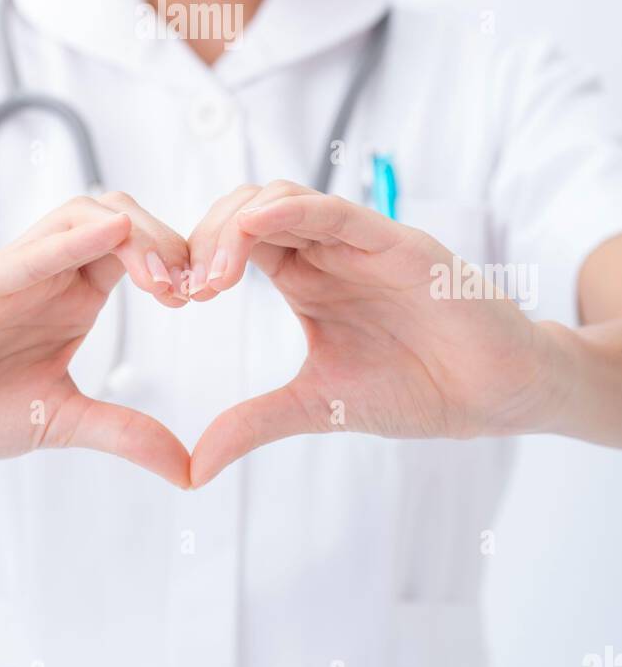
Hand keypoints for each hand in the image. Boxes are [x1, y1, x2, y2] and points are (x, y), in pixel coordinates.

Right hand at [0, 193, 192, 485]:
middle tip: (194, 286)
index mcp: (74, 295)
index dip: (176, 261)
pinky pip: (27, 252)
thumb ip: (126, 432)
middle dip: (166, 240)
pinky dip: (71, 240)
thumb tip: (190, 470)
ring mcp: (12, 273)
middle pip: (119, 217)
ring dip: (132, 234)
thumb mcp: (63, 421)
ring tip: (164, 279)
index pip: (136, 249)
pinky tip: (111, 235)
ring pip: (80, 216)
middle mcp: (49, 273)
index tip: (205, 296)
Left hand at [186, 181, 563, 485]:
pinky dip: (292, 211)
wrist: (494, 393)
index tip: (172, 298)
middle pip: (247, 210)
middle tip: (183, 289)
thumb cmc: (416, 386)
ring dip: (237, 226)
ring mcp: (358, 241)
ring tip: (212, 276)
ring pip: (283, 199)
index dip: (198, 258)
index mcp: (302, 275)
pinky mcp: (395, 242)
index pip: (235, 242)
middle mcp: (324, 249)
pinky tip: (257, 226)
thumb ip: (255, 422)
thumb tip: (193, 466)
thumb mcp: (317, 405)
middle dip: (206, 238)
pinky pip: (336, 211)